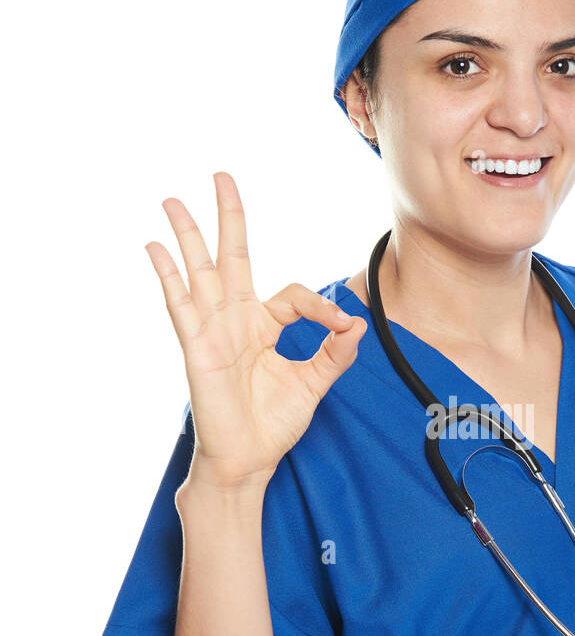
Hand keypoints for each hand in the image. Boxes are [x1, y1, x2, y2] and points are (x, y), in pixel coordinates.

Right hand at [146, 172, 365, 490]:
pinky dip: (168, 276)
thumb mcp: (313, 383)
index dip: (320, 305)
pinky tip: (155, 248)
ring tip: (173, 200)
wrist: (248, 458)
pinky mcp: (197, 348)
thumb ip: (334, 354)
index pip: (293, 294)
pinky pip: (180, 306)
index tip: (340, 325)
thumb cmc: (273, 423)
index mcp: (264, 325)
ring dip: (187, 235)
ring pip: (200, 273)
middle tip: (222, 176)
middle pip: (232, 258)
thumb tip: (357, 324)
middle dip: (228, 218)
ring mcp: (213, 331)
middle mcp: (235, 320)